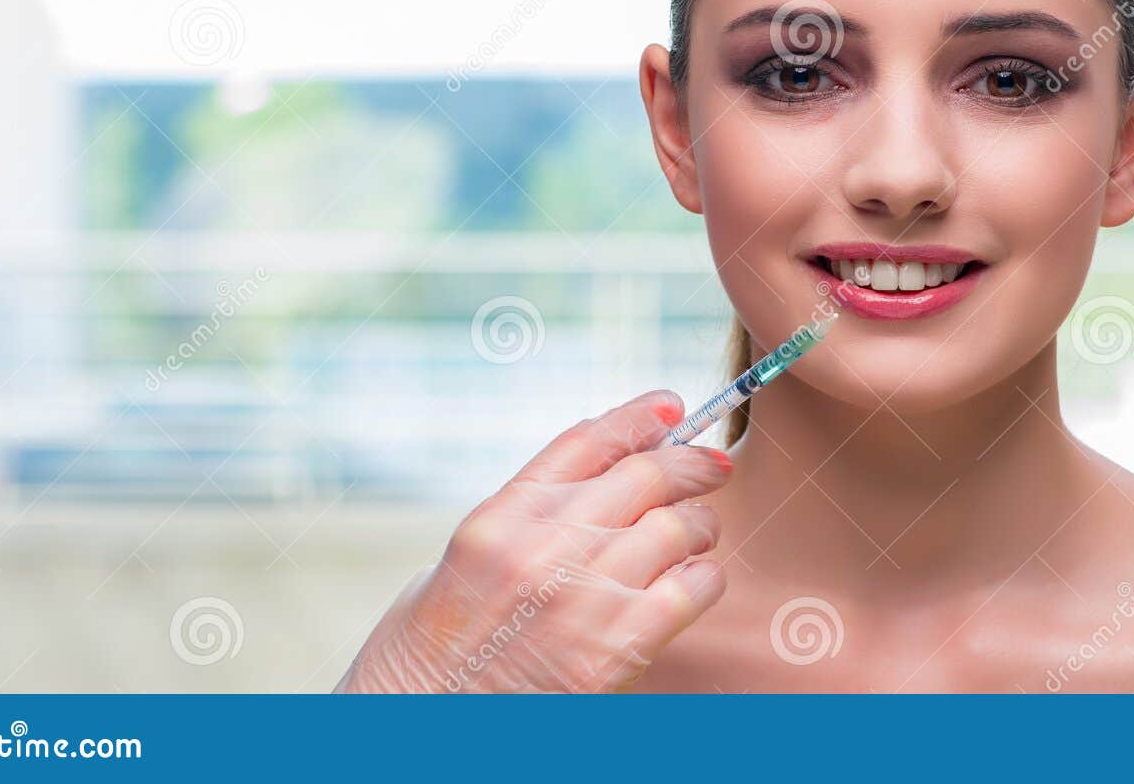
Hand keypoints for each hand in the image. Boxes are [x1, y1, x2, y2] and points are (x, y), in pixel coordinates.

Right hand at [335, 390, 732, 691]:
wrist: (422, 725)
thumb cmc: (435, 645)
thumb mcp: (463, 556)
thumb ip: (529, 514)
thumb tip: (606, 478)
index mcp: (501, 517)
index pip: (589, 440)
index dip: (639, 416)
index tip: (670, 407)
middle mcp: (543, 547)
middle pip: (646, 474)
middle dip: (690, 463)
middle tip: (712, 464)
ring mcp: (583, 597)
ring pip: (678, 527)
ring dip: (699, 524)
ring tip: (697, 533)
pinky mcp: (617, 649)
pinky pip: (692, 589)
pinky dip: (704, 577)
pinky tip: (695, 580)